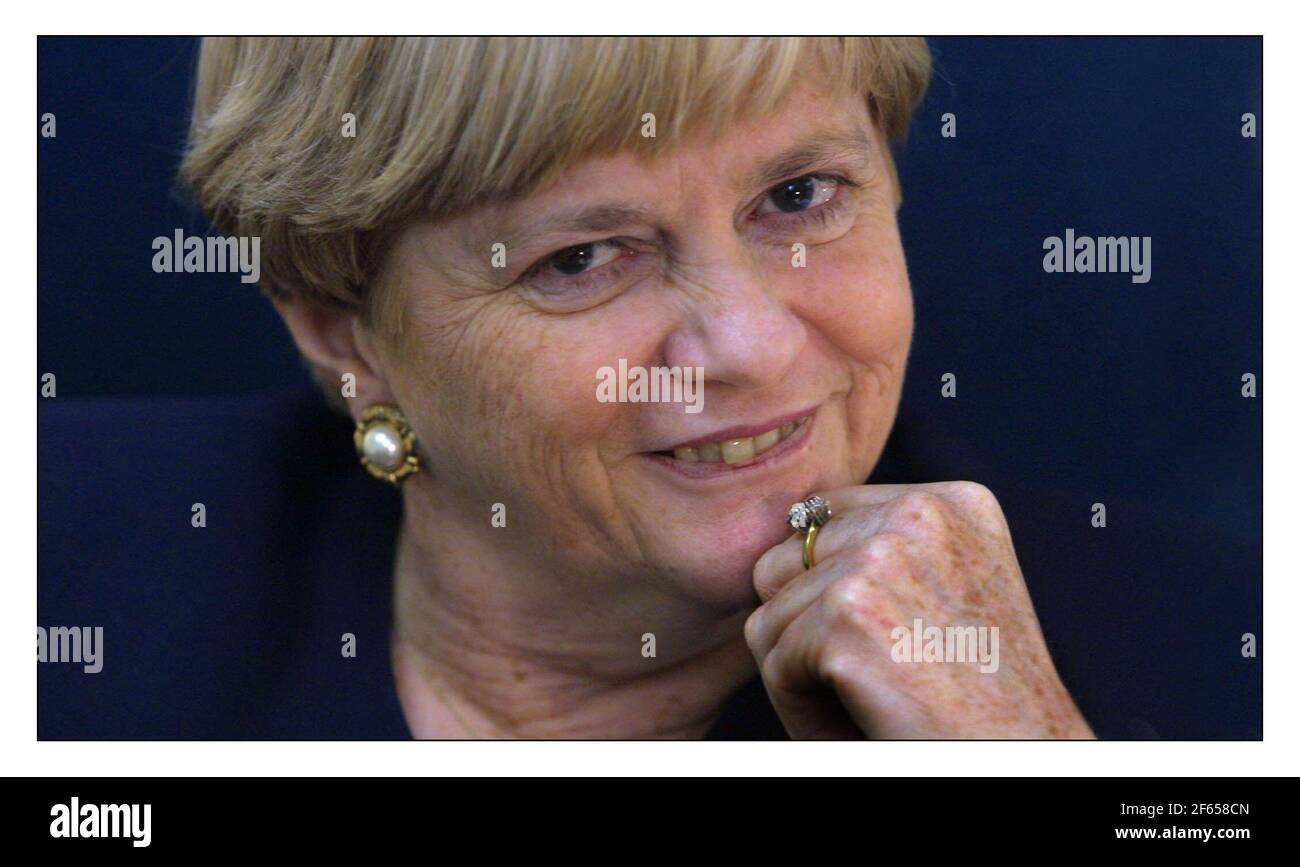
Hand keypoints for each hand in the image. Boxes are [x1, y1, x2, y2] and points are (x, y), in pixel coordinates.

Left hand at [745, 482, 1093, 738]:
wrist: (1019, 759)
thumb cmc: (977, 701)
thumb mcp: (944, 593)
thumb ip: (876, 550)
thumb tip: (781, 537)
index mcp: (949, 502)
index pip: (821, 523)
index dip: (831, 595)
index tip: (894, 641)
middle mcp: (918, 512)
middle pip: (783, 562)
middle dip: (809, 629)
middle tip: (881, 676)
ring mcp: (880, 558)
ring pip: (770, 613)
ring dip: (805, 670)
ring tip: (879, 696)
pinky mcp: (847, 616)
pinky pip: (772, 661)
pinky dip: (801, 706)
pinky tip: (867, 715)